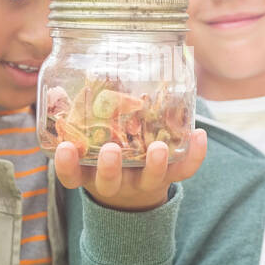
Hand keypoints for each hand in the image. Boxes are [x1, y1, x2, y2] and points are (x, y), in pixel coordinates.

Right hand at [55, 130, 207, 211]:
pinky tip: (199, 134)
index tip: (65, 148)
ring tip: (158, 147)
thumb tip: (69, 75)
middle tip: (110, 150)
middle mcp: (116, 182)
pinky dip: (194, 156)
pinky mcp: (169, 178)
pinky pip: (183, 171)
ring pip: (149, 180)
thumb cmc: (106, 152)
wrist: (135, 189)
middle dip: (109, 168)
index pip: (72, 176)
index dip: (66, 166)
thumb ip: (80, 116)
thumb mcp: (89, 141)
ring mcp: (143, 182)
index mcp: (90, 174)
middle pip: (110, 182)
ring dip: (154, 165)